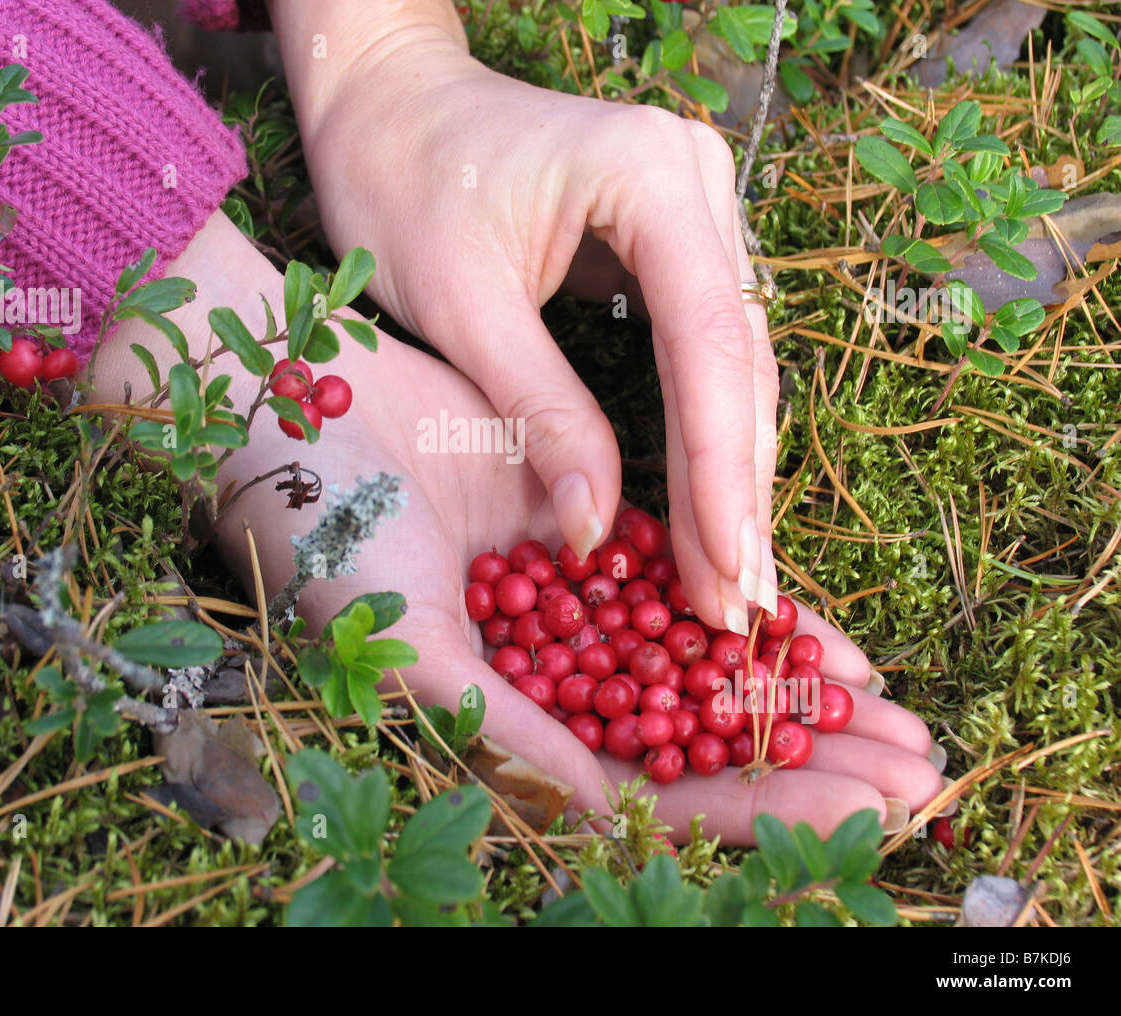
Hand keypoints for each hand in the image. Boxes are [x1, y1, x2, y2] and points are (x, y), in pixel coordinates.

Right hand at [99, 213, 943, 844]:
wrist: (303, 407)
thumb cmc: (323, 529)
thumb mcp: (402, 640)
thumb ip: (499, 724)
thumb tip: (602, 803)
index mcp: (505, 720)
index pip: (639, 791)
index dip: (744, 812)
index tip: (847, 814)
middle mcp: (548, 677)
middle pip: (691, 743)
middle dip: (800, 765)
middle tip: (917, 775)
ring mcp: (573, 608)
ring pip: (700, 670)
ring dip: (796, 697)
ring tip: (897, 716)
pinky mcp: (589, 534)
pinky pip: (686, 585)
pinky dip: (753, 611)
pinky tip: (827, 638)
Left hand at [268, 0, 779, 636]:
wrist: (387, 100)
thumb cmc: (401, 183)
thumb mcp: (461, 306)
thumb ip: (538, 411)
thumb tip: (599, 530)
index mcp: (651, 174)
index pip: (707, 342)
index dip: (722, 470)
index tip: (731, 571)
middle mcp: (699, 180)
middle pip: (737, 357)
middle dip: (738, 486)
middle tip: (742, 605)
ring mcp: (698, 206)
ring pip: (733, 361)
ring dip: (732, 470)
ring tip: (734, 577)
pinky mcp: (677, 238)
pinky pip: (705, 348)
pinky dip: (705, 430)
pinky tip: (709, 504)